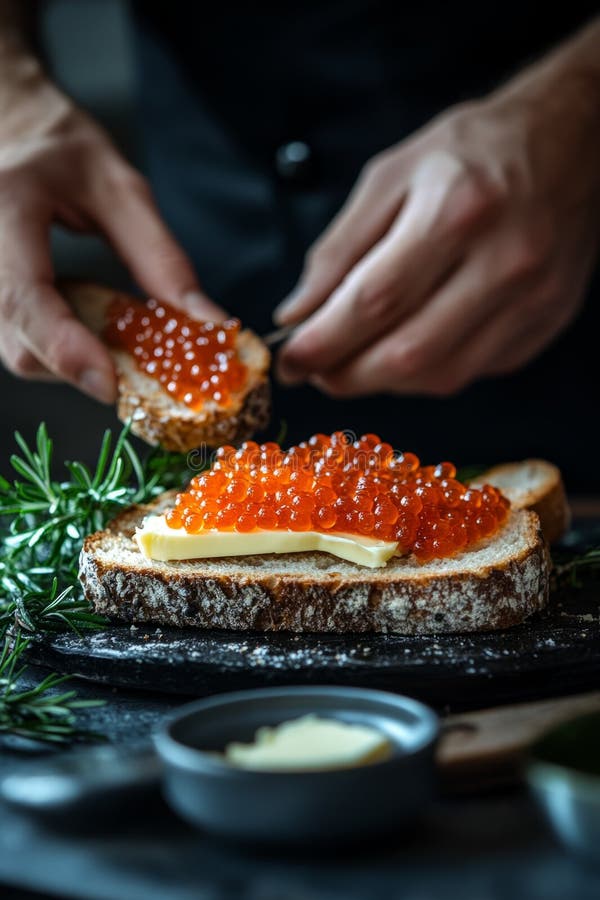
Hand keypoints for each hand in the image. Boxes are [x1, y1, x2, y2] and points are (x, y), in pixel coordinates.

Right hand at [0, 62, 221, 401]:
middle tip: (131, 360)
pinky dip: (54, 344)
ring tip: (100, 319)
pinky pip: (14, 339)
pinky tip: (74, 315)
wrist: (8, 128)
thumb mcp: (121, 189)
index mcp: (6, 206)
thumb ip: (160, 258)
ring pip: (14, 350)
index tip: (112, 384)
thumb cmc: (61, 151)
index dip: (66, 350)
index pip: (25, 298)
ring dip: (68, 356)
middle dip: (80, 364)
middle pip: (18, 340)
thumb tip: (205, 321)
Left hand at [275, 27, 599, 396]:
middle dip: (346, 375)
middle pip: (407, 353)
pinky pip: (473, 371)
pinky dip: (428, 372)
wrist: (569, 142)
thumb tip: (300, 313)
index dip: (322, 343)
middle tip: (315, 371)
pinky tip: (408, 347)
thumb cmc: (471, 153)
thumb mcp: (391, 176)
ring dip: (384, 381)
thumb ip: (339, 249)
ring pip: (441, 375)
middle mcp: (503, 260)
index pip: (374, 302)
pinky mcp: (545, 321)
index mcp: (456, 209)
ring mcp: (532, 298)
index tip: (289, 361)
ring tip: (356, 359)